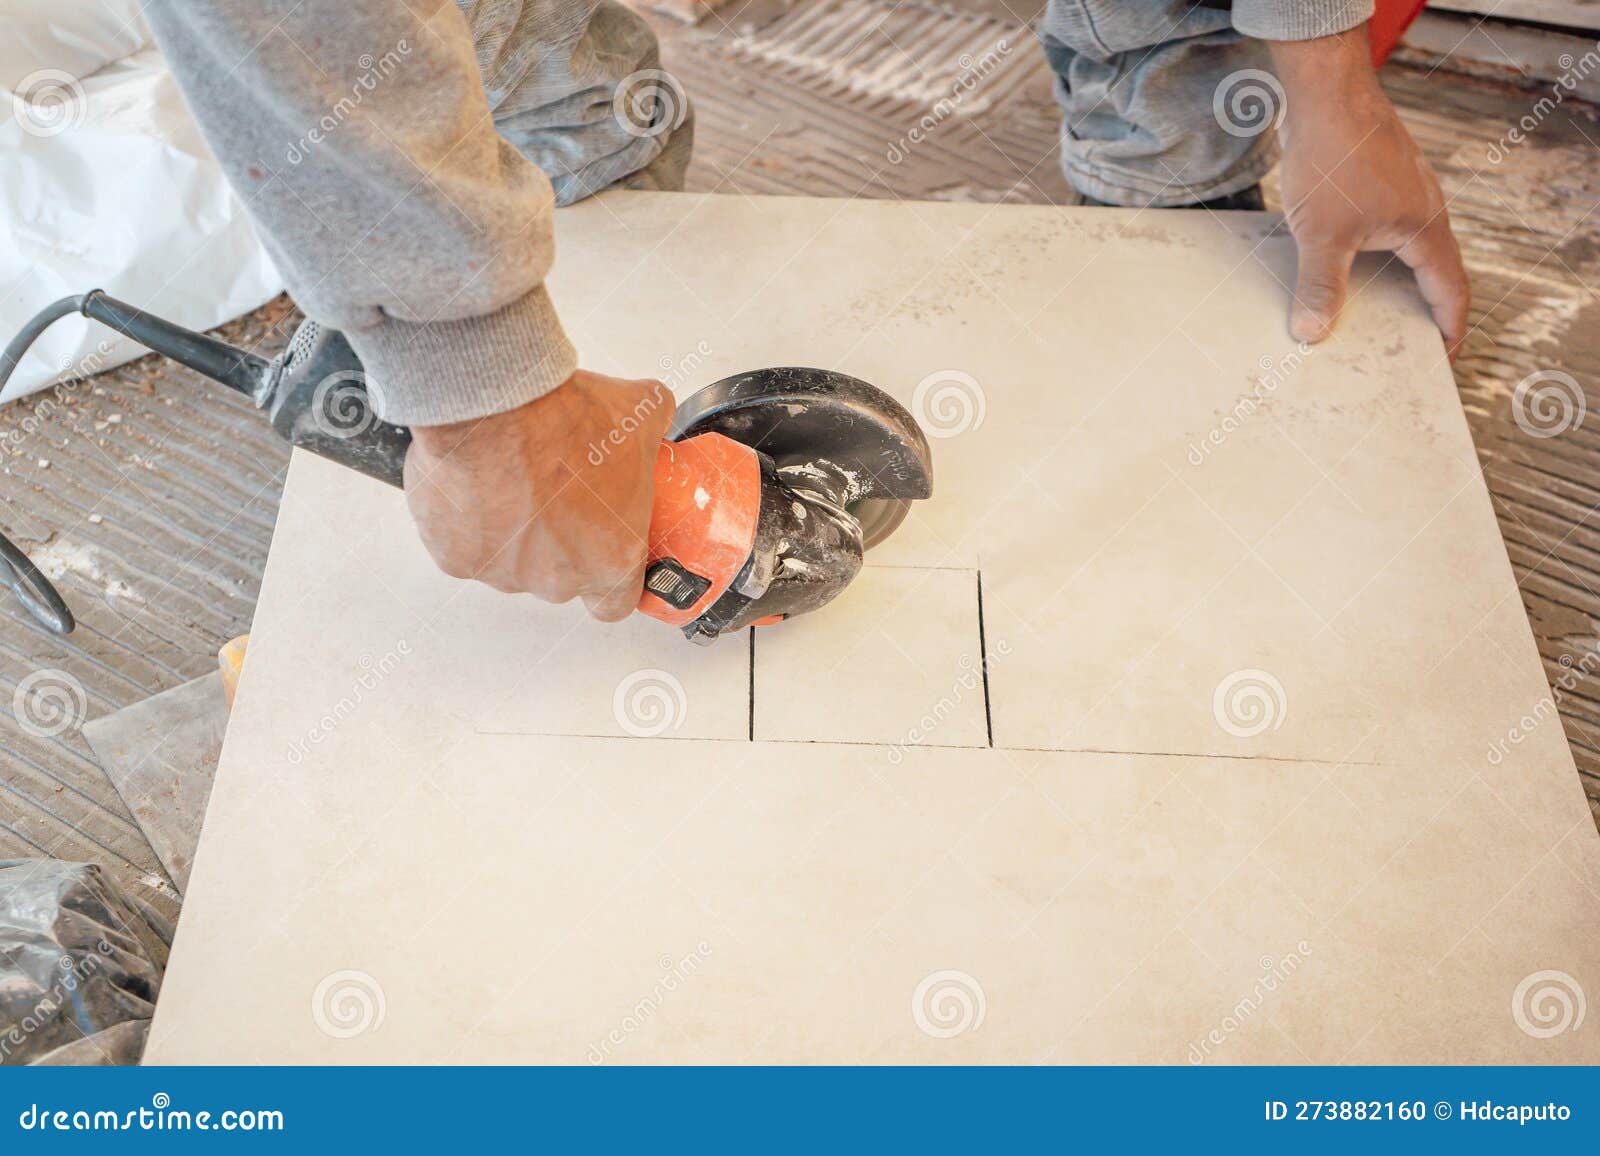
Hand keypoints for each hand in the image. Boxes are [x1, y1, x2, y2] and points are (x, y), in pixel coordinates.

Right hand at [403, 370, 674, 620]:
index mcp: (610, 562)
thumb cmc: (566, 420)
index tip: (608, 552)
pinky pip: (466, 544)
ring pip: (512, 561)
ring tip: (515, 478)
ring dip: (515, 531)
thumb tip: (656, 419)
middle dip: (562, 541)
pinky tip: (478, 480)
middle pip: (562, 577)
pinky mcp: (455, 556)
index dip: (612, 577)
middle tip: (560, 493)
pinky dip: (469, 520)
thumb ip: (654, 431)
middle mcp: (556, 580)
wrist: (497, 405)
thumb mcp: (639, 415)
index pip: (616, 602)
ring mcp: (503, 573)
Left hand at [1269, 25, 1468, 357]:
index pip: (1449, 290)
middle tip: (1404, 345)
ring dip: (1395, 282)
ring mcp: (1404, 193)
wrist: (1326, 95)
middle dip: (1421, 311)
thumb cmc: (1333, 159)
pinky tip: (1345, 266)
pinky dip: (1373, 256)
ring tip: (1372, 313)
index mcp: (1425, 229)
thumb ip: (1320, 287)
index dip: (1448, 328)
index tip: (1442, 357)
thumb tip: (1312, 334)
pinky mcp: (1380, 180)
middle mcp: (1424, 210)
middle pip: (1433, 272)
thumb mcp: (1321, 235)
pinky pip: (1385, 229)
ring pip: (1407, 249)